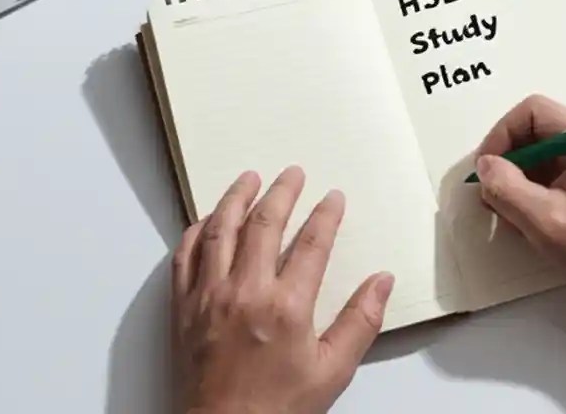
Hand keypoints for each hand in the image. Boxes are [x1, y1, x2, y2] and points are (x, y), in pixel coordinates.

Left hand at [172, 167, 395, 413]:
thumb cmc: (275, 409)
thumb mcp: (332, 371)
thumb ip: (360, 322)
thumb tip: (381, 282)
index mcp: (286, 306)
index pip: (312, 243)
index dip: (325, 215)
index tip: (333, 198)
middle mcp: (245, 292)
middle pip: (265, 224)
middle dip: (282, 192)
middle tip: (292, 174)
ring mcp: (209, 296)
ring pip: (221, 230)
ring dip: (236, 198)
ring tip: (248, 179)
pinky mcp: (184, 307)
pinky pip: (186, 255)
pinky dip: (197, 231)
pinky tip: (207, 221)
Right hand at [473, 95, 565, 295]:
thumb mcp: (544, 221)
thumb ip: (506, 188)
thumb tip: (484, 165)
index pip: (534, 110)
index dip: (501, 135)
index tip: (486, 170)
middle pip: (541, 128)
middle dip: (511, 159)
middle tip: (493, 195)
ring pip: (549, 150)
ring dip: (523, 176)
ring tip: (510, 211)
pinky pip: (563, 167)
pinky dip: (540, 186)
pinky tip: (531, 215)